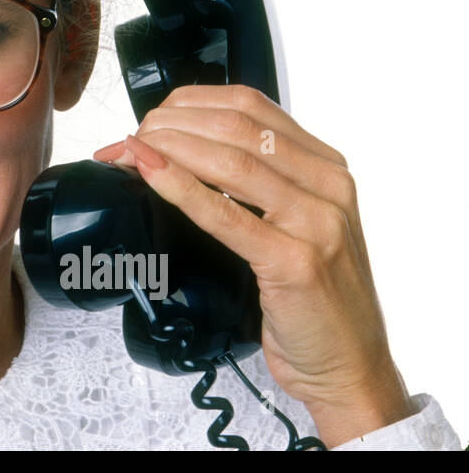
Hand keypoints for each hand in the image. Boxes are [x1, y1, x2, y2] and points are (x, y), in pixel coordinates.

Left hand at [92, 84, 414, 447]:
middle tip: (125, 143)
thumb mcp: (291, 223)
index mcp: (326, 167)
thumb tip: (177, 151)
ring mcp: (316, 223)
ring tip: (126, 155)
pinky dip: (181, 188)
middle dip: (168, 126)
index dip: (186, 105)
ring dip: (166, 150)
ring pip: (230, 161)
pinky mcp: (296, 263)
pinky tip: (149, 175)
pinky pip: (227, 215)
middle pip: (235, 127)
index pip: (249, 105)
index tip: (146, 121)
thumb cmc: (310, 297)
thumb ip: (254, 185)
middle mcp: (328, 185)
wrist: (347, 367)